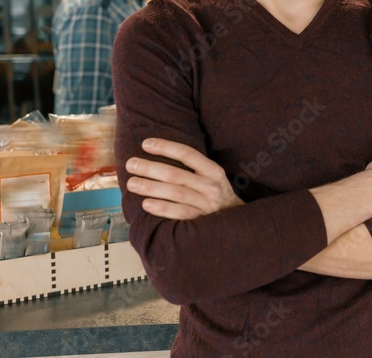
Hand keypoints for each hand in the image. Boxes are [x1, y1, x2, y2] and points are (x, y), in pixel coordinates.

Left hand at [125, 138, 242, 219]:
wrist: (240, 227)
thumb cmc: (218, 199)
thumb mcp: (213, 180)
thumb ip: (193, 171)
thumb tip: (158, 160)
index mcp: (213, 171)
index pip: (187, 154)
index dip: (166, 147)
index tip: (145, 144)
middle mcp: (211, 186)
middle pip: (176, 174)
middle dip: (150, 168)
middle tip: (131, 164)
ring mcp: (207, 205)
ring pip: (175, 193)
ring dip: (151, 187)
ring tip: (132, 183)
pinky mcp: (202, 222)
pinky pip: (179, 213)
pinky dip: (162, 208)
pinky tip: (146, 204)